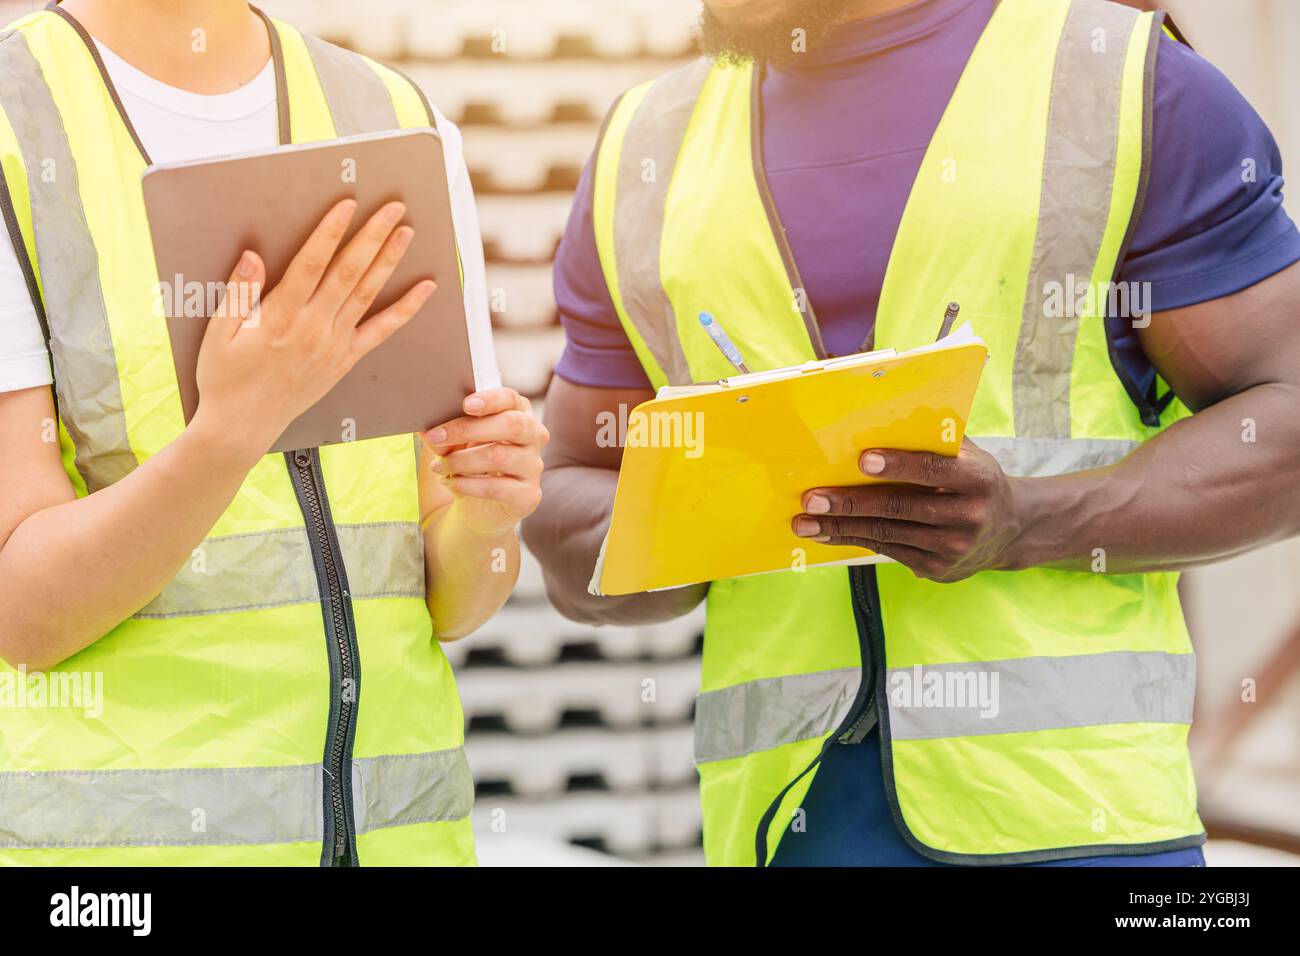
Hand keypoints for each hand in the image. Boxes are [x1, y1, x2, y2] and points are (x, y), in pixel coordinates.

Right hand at [194, 198, 434, 453]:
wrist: (243, 426)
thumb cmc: (225, 378)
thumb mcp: (217, 334)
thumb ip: (238, 293)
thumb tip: (252, 256)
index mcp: (279, 317)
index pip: (311, 264)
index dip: (331, 232)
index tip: (348, 205)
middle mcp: (313, 328)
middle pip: (348, 272)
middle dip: (372, 236)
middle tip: (393, 207)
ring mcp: (333, 345)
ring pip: (367, 294)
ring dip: (389, 261)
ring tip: (406, 232)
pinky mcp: (345, 360)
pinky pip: (381, 331)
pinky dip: (406, 309)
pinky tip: (425, 289)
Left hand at [423, 388, 548, 535]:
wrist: (476, 511)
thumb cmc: (468, 467)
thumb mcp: (453, 446)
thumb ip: (443, 434)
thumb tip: (425, 426)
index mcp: (518, 415)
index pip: (512, 399)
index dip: (491, 399)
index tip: (466, 404)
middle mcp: (534, 438)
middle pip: (512, 424)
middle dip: (468, 429)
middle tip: (436, 436)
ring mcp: (533, 467)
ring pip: (499, 456)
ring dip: (461, 461)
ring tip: (440, 466)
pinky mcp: (528, 496)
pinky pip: (497, 487)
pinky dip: (467, 484)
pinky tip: (450, 483)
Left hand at [792, 439, 1026, 582]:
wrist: (1011, 530)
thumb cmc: (974, 479)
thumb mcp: (967, 455)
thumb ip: (932, 439)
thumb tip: (878, 417)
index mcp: (977, 478)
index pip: (932, 469)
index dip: (897, 464)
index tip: (862, 459)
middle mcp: (968, 515)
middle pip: (899, 507)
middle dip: (849, 502)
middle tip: (812, 499)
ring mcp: (953, 547)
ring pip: (886, 533)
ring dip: (840, 527)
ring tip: (805, 522)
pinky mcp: (938, 569)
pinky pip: (887, 550)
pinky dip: (854, 540)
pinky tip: (828, 533)